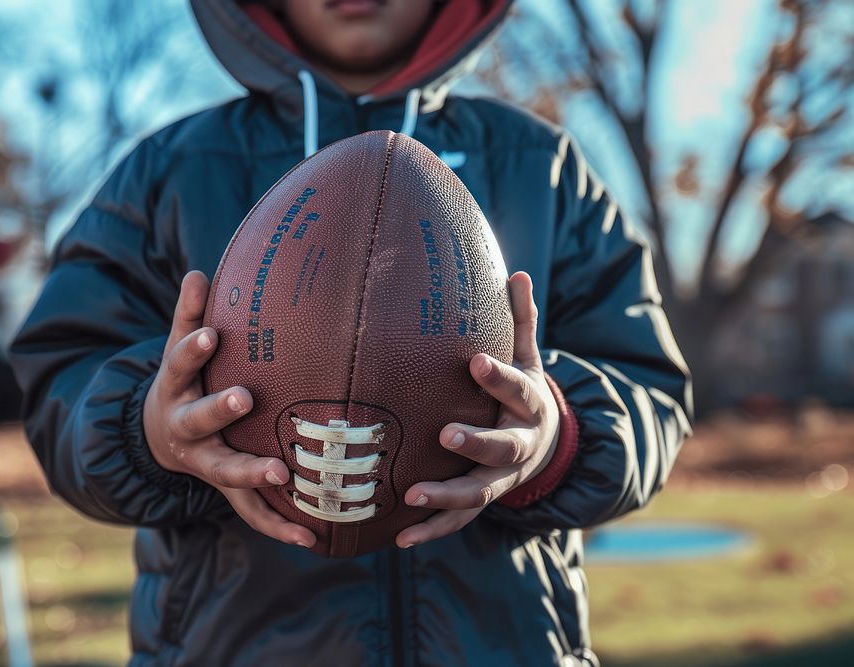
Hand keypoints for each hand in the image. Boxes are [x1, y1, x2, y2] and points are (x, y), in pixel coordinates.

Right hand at [143, 271, 316, 547]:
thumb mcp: (179, 349)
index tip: (212, 335)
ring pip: (225, 472)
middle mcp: (186, 429)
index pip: (180, 364)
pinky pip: (250, 510)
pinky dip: (278, 525)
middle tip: (245, 398)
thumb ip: (189, 315)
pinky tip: (311, 537)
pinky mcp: (225, 488)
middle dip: (220, 410)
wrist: (160, 438)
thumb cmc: (184, 382)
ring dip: (251, 474)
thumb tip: (199, 272)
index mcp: (175, 387)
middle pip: (199, 421)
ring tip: (281, 472)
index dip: (193, 349)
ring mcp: (205, 463)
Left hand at [396, 272, 559, 547]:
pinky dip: (432, 530)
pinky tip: (400, 539)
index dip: (498, 378)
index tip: (476, 361)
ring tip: (413, 495)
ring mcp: (503, 478)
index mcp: (529, 405)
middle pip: (502, 447)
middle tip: (446, 434)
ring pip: (480, 492)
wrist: (549, 447)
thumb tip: (519, 273)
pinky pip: (458, 520)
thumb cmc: (523, 393)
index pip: (517, 390)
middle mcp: (520, 445)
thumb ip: (520, 321)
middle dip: (476, 442)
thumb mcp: (529, 358)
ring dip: (447, 496)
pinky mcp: (484, 501)